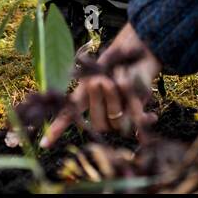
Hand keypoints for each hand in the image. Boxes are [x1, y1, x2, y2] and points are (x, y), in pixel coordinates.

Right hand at [41, 22, 161, 147]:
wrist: (140, 54)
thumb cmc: (117, 57)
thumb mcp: (101, 65)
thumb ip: (93, 77)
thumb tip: (86, 80)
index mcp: (86, 97)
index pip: (68, 117)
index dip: (57, 130)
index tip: (43, 144)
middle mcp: (101, 109)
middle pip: (97, 123)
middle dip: (101, 100)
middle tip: (105, 80)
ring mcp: (118, 113)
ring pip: (116, 124)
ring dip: (119, 100)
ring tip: (122, 79)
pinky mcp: (136, 113)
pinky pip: (139, 124)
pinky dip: (145, 120)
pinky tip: (153, 116)